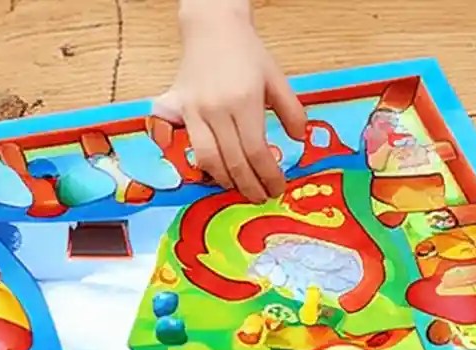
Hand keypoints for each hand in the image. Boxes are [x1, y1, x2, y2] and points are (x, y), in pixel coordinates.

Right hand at [155, 0, 306, 202]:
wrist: (213, 27)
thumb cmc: (246, 52)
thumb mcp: (276, 77)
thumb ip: (291, 110)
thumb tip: (300, 140)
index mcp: (245, 102)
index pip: (257, 153)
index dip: (268, 176)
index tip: (276, 187)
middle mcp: (216, 109)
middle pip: (233, 162)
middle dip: (249, 186)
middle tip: (260, 196)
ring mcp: (192, 110)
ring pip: (205, 159)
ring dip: (223, 180)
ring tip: (238, 187)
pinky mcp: (175, 108)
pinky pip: (174, 141)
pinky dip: (184, 157)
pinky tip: (198, 169)